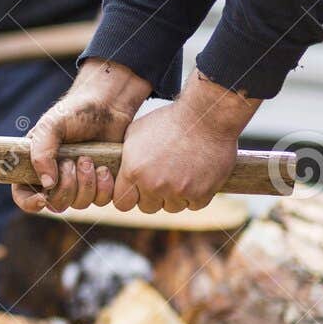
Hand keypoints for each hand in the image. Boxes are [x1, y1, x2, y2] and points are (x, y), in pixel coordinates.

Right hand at [15, 59, 150, 212]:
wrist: (109, 105)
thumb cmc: (75, 112)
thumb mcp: (50, 126)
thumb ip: (41, 154)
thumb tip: (47, 184)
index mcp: (35, 166)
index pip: (23, 196)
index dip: (30, 203)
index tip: (42, 198)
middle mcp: (55, 178)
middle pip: (55, 204)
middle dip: (67, 185)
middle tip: (74, 160)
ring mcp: (78, 183)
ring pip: (79, 204)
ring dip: (86, 183)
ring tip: (89, 159)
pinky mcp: (100, 184)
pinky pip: (100, 200)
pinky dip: (104, 186)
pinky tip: (104, 168)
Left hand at [110, 73, 258, 212]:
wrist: (208, 115)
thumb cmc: (170, 120)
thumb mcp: (136, 133)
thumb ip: (126, 159)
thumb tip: (114, 173)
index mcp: (133, 171)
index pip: (122, 203)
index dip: (129, 196)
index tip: (137, 189)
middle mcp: (153, 185)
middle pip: (147, 207)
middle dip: (153, 197)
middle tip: (163, 178)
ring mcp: (178, 191)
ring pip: (171, 207)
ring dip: (175, 196)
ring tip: (182, 174)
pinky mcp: (201, 193)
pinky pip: (194, 205)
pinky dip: (196, 194)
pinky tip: (197, 176)